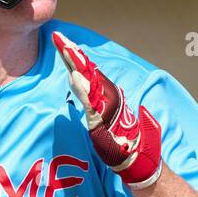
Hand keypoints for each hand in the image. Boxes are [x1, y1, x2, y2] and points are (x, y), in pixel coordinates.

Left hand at [53, 32, 162, 188]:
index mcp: (106, 95)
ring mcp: (106, 106)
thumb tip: (86, 93)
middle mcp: (108, 96)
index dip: (75, 57)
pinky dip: (82, 88)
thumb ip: (95, 105)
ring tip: (66, 48)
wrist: (138, 160)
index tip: (64, 43)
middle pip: (86, 71)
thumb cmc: (123, 143)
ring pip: (88, 81)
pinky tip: (73, 76)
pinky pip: (90, 101)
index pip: (87, 72)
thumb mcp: (103, 120)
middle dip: (72, 53)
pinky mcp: (103, 119)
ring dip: (76, 64)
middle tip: (60, 37)